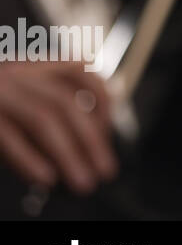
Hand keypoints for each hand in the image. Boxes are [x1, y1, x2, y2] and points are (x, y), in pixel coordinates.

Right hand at [0, 61, 116, 193]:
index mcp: (30, 65)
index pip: (83, 72)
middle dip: (92, 140)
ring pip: (44, 117)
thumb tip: (85, 142)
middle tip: (104, 170)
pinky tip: (44, 176)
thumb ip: (45, 104)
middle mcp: (15, 72)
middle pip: (66, 104)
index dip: (102, 102)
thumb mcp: (15, 93)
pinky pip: (8, 135)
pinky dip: (29, 158)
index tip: (108, 134)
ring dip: (69, 152)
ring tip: (81, 179)